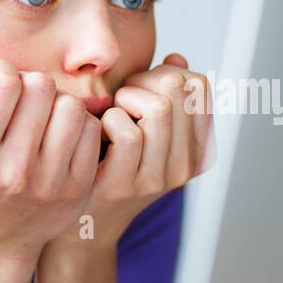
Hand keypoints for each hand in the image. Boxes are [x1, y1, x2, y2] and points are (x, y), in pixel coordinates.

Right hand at [0, 52, 100, 256]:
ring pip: (71, 106)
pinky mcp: (78, 188)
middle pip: (41, 87)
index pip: (5, 82)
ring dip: (57, 101)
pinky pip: (91, 130)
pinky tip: (60, 133)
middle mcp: (13, 171)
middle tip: (22, 98)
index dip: (1, 71)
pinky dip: (79, 123)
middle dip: (30, 83)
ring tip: (42, 114)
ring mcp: (49, 182)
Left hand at [56, 53, 215, 247]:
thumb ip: (164, 96)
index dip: (167, 74)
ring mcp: (157, 178)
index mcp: (196, 148)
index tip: (144, 90)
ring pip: (159, 108)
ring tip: (113, 113)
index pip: (199, 86)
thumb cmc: (110, 164)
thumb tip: (177, 60)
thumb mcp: (145, 130)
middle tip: (123, 99)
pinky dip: (108, 119)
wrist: (83, 222)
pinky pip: (126, 131)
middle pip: (178, 89)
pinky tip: (99, 131)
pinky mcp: (125, 185)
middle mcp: (184, 165)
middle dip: (144, 81)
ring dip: (126, 98)